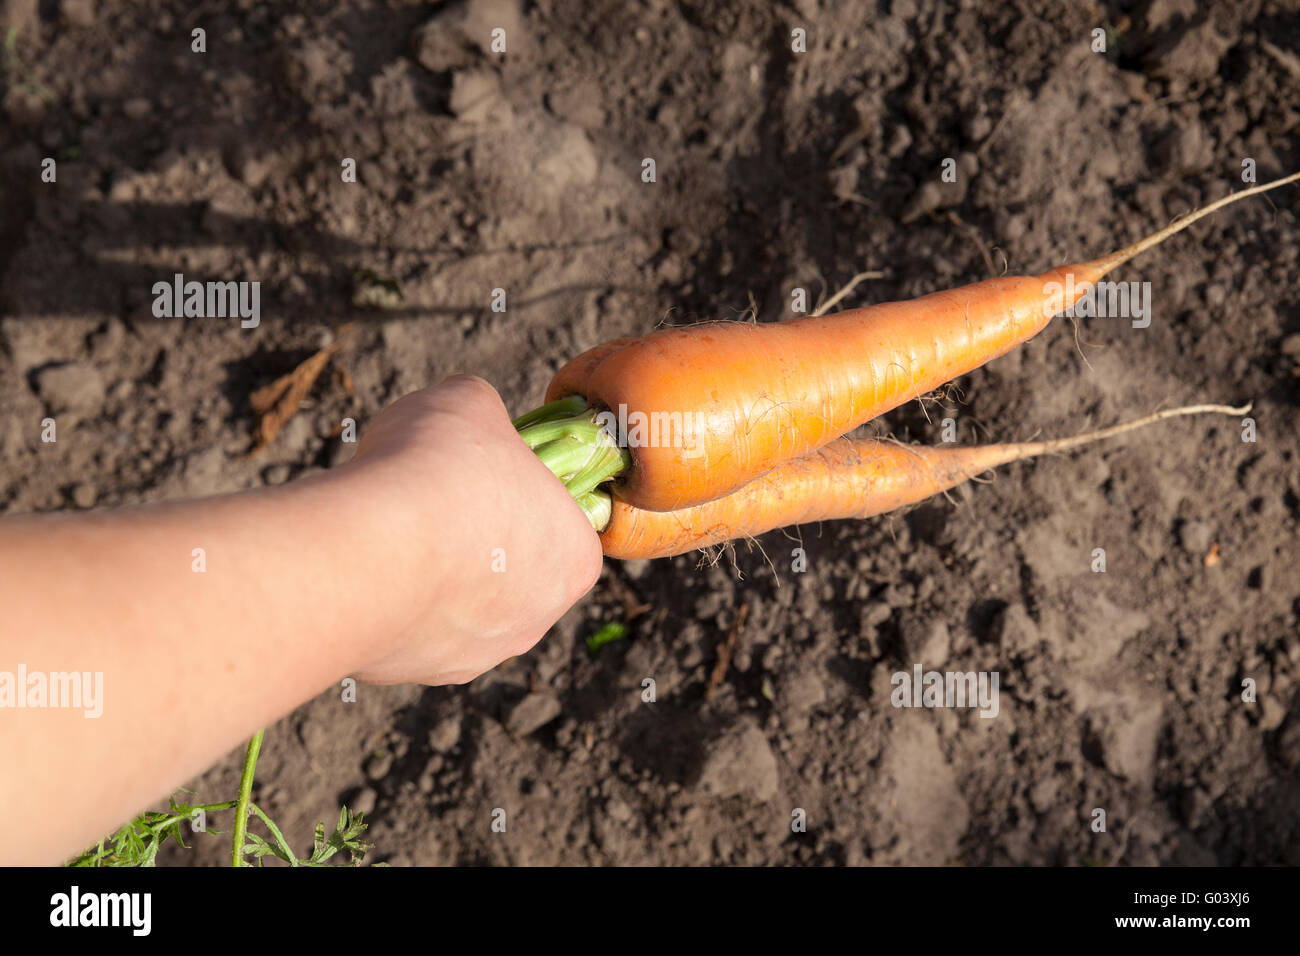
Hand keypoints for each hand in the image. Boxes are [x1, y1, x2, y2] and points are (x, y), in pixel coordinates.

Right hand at [342, 375, 602, 684]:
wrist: (367, 554)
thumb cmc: (437, 471)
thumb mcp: (469, 401)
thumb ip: (484, 412)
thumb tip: (472, 418)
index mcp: (575, 558)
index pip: (560, 521)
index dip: (518, 489)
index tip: (478, 472)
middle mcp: (538, 619)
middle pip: (510, 567)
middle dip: (473, 536)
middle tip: (429, 498)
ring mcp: (478, 655)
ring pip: (457, 604)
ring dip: (429, 570)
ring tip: (388, 528)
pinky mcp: (418, 672)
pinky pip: (409, 628)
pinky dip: (390, 598)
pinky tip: (364, 565)